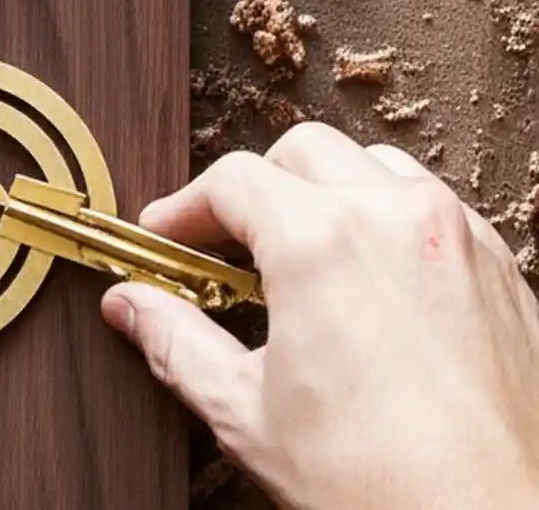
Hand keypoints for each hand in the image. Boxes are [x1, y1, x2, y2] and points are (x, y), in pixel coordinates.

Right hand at [102, 123, 538, 507]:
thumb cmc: (386, 484)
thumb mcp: (246, 412)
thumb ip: (177, 343)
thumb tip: (132, 307)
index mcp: (324, 244)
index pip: (232, 180)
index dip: (183, 207)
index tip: (165, 236)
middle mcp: (397, 220)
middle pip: (302, 152)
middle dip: (251, 188)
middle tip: (219, 245)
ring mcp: (458, 238)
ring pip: (373, 166)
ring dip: (322, 193)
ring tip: (292, 256)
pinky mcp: (498, 269)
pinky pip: (429, 209)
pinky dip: (383, 220)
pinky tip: (362, 282)